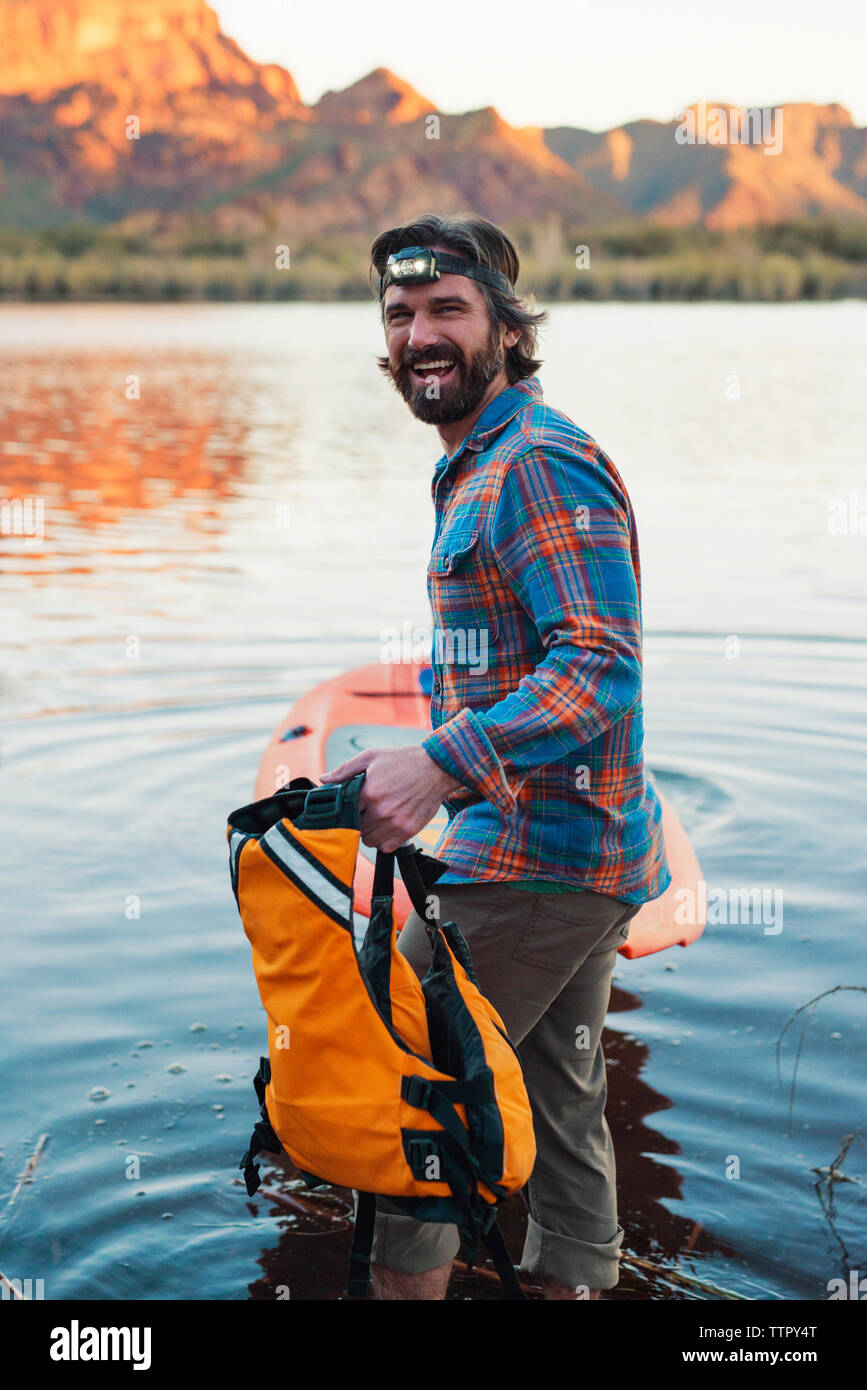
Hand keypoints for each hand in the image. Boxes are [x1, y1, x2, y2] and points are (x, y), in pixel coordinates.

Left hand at [320, 745, 461, 851]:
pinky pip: (386, 847)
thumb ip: (345, 770)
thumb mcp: (371, 757)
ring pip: (369, 841)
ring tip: (378, 818)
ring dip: (370, 832)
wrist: (437, 768)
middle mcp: (381, 811)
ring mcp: (395, 823)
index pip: (344, 812)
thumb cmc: (404, 760)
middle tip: (366, 811)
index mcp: (369, 792)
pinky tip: (388, 827)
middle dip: (358, 821)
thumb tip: (323, 780)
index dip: (346, 809)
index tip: (351, 806)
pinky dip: (384, 841)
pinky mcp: (408, 831)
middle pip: (355, 829)